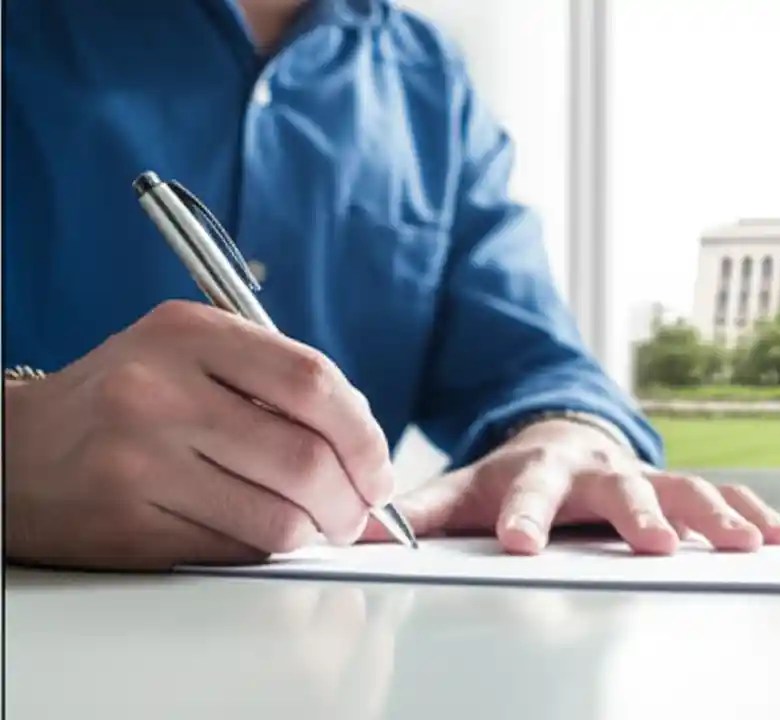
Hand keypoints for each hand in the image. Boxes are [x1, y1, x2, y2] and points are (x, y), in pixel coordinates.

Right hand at [3, 300, 394, 569]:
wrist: (16, 451)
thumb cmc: (126, 402)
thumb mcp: (192, 355)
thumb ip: (277, 384)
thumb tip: (369, 451)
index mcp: (188, 333)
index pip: (313, 382)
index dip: (365, 434)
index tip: (378, 468)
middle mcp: (160, 391)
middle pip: (306, 458)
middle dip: (353, 498)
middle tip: (358, 512)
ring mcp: (140, 460)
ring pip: (278, 516)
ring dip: (315, 531)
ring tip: (315, 526)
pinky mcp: (128, 524)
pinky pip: (235, 550)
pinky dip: (264, 549)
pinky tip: (256, 533)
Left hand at [363, 419, 779, 553]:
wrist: (555, 435)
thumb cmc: (507, 475)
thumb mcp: (460, 490)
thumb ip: (418, 516)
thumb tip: (355, 535)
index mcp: (536, 471)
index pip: (528, 493)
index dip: (525, 517)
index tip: (520, 545)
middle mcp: (594, 469)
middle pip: (620, 490)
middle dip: (640, 517)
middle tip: (657, 546)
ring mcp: (639, 472)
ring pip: (682, 488)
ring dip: (714, 516)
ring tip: (746, 545)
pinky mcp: (672, 481)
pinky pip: (717, 492)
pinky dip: (748, 510)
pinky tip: (777, 535)